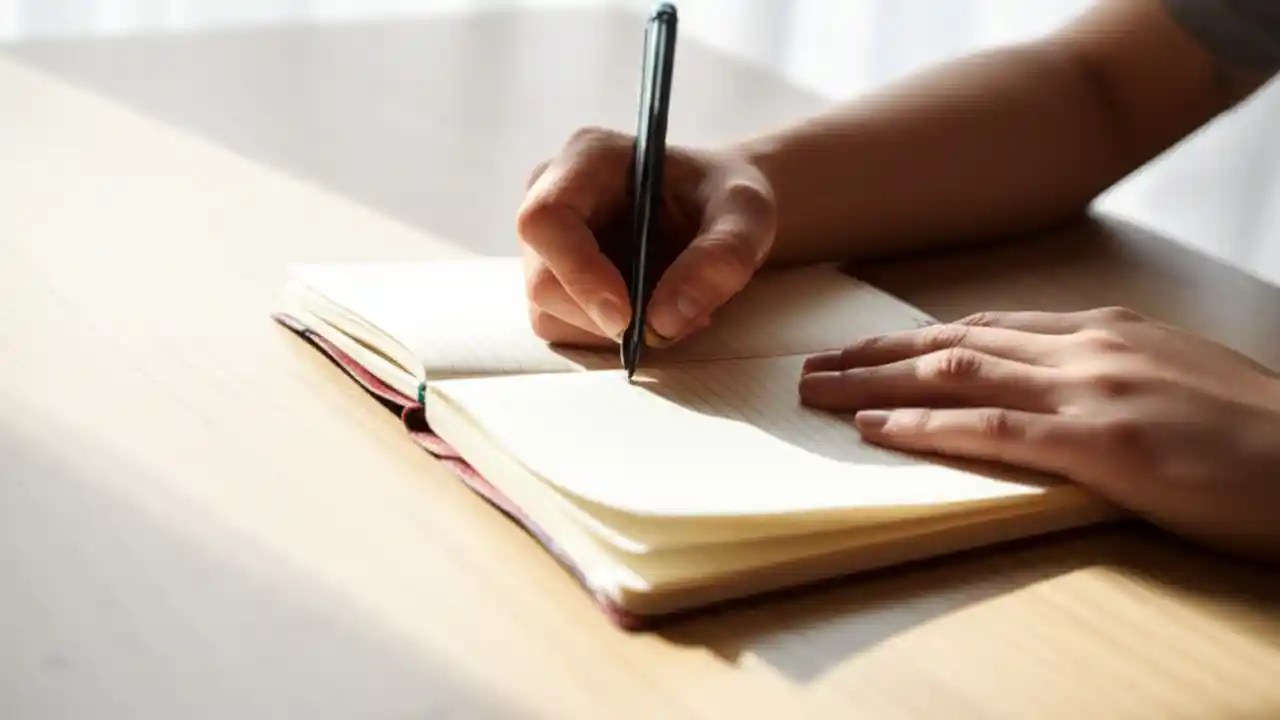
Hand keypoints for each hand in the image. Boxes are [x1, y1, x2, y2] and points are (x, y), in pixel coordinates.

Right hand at [517, 127, 775, 346]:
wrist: (718, 211)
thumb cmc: (726, 199)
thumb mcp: (747, 217)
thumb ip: (720, 258)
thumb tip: (662, 320)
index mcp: (588, 159)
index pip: (546, 219)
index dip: (577, 272)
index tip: (626, 316)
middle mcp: (551, 194)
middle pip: (543, 279)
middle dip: (604, 318)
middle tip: (672, 324)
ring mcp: (546, 241)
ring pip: (548, 311)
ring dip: (611, 331)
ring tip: (672, 314)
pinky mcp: (554, 278)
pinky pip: (564, 327)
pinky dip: (608, 336)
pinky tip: (651, 315)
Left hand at [799, 307, 1279, 559]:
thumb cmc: (1254, 431)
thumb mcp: (1171, 378)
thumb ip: (1105, 371)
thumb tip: (1045, 385)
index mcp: (1104, 329)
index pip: (987, 328)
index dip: (916, 339)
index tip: (867, 350)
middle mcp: (1087, 347)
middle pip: (954, 341)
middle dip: (875, 354)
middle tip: (813, 368)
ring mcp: (1091, 390)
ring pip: (956, 373)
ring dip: (876, 382)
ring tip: (819, 392)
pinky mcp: (1100, 442)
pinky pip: (990, 428)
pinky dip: (925, 424)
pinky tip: (878, 428)